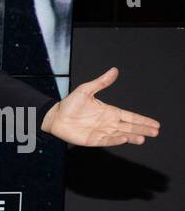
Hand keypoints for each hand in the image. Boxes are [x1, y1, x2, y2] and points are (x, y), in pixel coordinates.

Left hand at [42, 68, 159, 147]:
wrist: (54, 116)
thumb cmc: (70, 104)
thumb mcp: (86, 90)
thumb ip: (101, 82)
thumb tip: (114, 70)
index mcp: (109, 112)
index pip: (130, 117)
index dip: (142, 120)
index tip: (155, 124)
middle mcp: (108, 123)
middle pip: (129, 127)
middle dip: (142, 129)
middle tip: (155, 132)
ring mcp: (101, 132)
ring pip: (120, 135)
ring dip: (131, 136)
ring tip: (143, 138)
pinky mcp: (92, 139)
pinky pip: (106, 140)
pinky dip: (115, 140)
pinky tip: (124, 139)